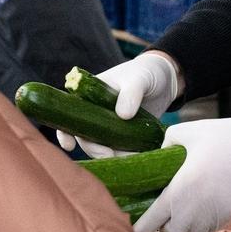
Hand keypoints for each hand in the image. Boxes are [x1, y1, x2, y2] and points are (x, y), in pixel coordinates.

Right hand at [56, 52, 180, 156]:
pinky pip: (119, 151)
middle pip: (85, 137)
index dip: (64, 131)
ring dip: (112, 156)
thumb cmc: (146, 72)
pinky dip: (125, 157)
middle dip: (94, 149)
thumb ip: (131, 92)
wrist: (166, 81)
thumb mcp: (139, 78)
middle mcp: (95, 113)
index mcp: (90, 95)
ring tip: (130, 157)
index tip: (68, 145)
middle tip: (109, 156)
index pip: (70, 114)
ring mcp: (109, 126)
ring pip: (102, 147)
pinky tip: (135, 158)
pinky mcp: (123, 136)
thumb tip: (123, 115)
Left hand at [133, 117, 230, 231]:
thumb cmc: (227, 141)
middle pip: (169, 231)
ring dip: (185, 221)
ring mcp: (211, 220)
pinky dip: (203, 219)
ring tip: (190, 198)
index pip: (149, 223)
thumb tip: (158, 153)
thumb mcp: (190, 131)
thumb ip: (166, 142)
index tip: (135, 222)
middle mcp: (193, 213)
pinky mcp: (228, 220)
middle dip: (165, 221)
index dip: (139, 224)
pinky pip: (208, 227)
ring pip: (189, 231)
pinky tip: (207, 199)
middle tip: (167, 201)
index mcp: (178, 193)